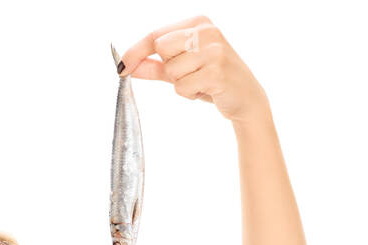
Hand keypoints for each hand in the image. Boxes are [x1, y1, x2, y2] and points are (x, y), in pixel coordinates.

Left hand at [116, 15, 269, 125]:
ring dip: (180, 84)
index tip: (121, 67)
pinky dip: (189, 94)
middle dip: (169, 69)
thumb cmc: (213, 80)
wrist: (246, 98)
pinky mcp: (216, 71)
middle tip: (189, 74)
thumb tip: (128, 67)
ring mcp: (213, 50)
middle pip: (161, 50)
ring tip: (200, 83)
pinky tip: (206, 90)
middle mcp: (206, 31)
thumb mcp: (182, 70)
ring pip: (171, 71)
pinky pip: (182, 87)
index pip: (156, 35)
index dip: (136, 51)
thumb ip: (155, 66)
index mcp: (198, 22)